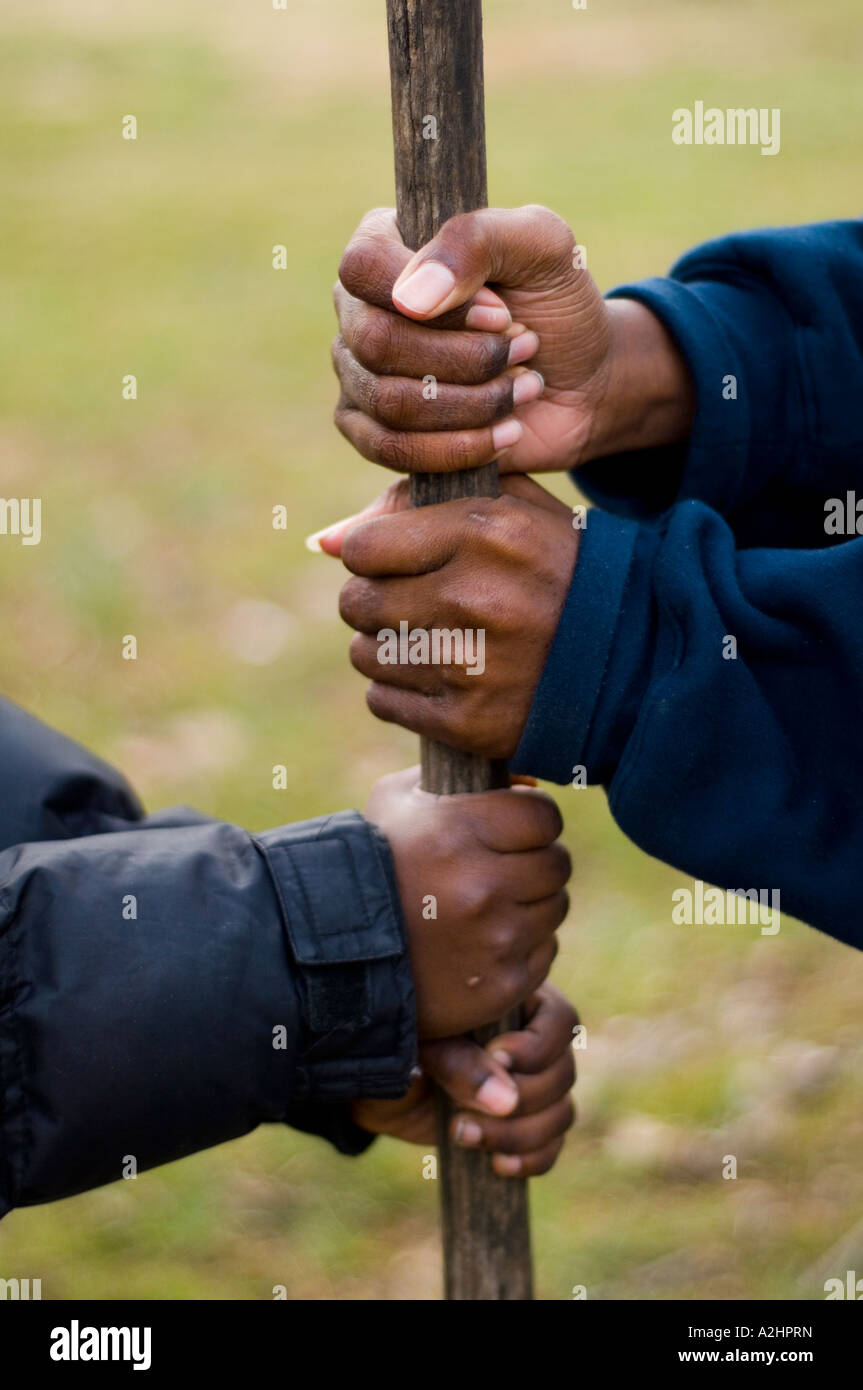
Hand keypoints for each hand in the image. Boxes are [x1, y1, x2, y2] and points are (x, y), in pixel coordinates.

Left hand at [326, 474, 576, 759]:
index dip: (373, 556)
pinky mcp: (465, 721)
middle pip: (356, 601)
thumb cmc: (558, 571)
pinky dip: (401, 693)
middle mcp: (474, 595)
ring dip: (387, 649)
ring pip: (365, 653)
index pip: (363, 548)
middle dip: (375, 603)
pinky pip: (383, 701)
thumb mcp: (511, 510)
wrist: (633, 659)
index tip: (398, 564)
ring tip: (434, 642)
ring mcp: (469, 664)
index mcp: (484, 531)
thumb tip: (324, 540)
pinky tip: (442, 680)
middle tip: (415, 607)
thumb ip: (418, 505)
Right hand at [333, 206, 694, 475]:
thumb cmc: (556, 304)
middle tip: (523, 350)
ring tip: (523, 388)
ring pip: (389, 401)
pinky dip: (458, 447)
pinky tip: (504, 432)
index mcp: (386, 244)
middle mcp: (359, 308)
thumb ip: (477, 241)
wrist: (583, 383)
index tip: (503, 314)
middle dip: (467, 358)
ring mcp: (358, 373)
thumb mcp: (540, 246)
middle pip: (376, 342)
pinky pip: (391, 450)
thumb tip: (410, 299)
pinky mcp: (373, 432)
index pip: (364, 267)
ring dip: (473, 402)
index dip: (437, 301)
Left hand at [353, 984, 577, 1177]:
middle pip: (563, 1073)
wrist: (374, 1083)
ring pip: (561, 1113)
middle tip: (465, 1110)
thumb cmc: (395, 1043)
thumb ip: (459, 1061)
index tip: (496, 1058)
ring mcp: (530, 1086)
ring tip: (465, 1137)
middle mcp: (531, 1042)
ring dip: (520, 1134)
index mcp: (514, 1003)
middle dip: (521, 1101)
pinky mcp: (520, 1125)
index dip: (536, 1047)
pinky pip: (551, 1145)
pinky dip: (532, 1159)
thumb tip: (505, 1100)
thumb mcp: (420, 1043)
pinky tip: (497, 1164)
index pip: (560, 1021)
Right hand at [364, 767, 569, 1038]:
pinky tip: (484, 942)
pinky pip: (544, 952)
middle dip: (534, 861)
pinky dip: (522, 946)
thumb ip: (461, 776)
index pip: (544, 816)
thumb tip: (530, 780)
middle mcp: (481, 886)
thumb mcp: (399, 802)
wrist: (336, 953)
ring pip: (554, 907)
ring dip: (530, 904)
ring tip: (488, 906)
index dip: (530, 821)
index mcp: (458, 832)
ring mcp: (495, 940)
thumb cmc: (373, 864)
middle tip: (501, 869)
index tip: (511, 830)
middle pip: (556, 863)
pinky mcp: (502, 984)